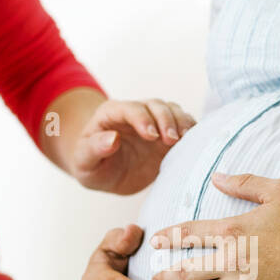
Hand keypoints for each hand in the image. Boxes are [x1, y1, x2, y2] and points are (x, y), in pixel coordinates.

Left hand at [67, 99, 195, 194]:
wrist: (106, 174)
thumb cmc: (91, 166)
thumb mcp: (84, 162)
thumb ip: (94, 149)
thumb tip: (112, 139)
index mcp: (111, 114)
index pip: (129, 109)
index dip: (142, 118)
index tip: (151, 136)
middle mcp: (135, 114)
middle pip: (155, 105)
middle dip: (166, 119)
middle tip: (172, 139)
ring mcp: (154, 122)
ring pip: (172, 111)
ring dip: (181, 122)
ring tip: (185, 139)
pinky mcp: (167, 135)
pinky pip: (183, 125)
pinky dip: (191, 131)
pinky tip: (195, 142)